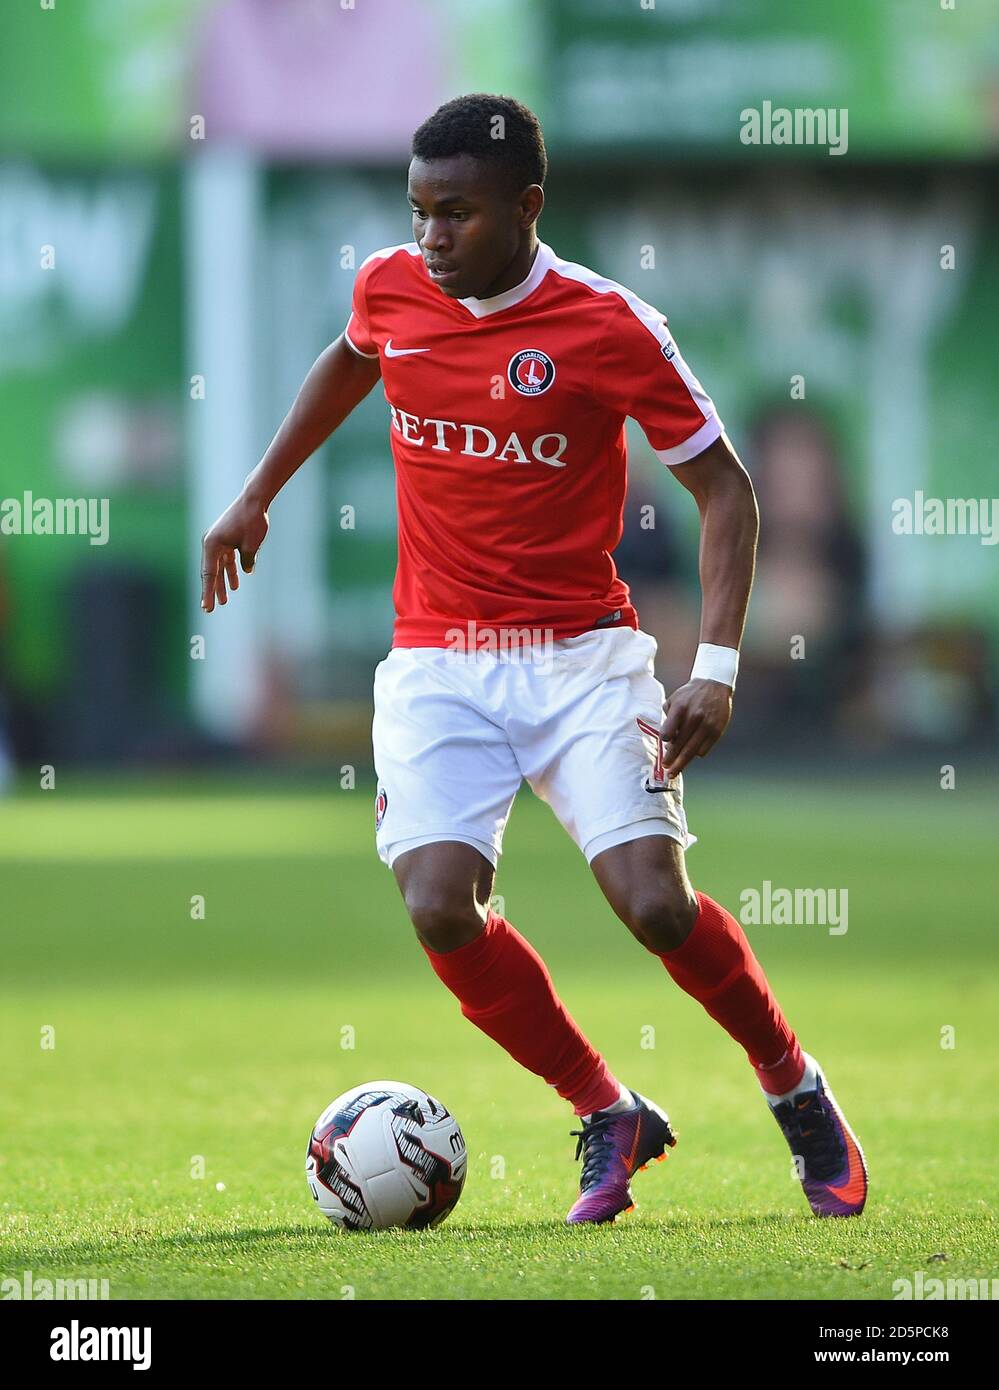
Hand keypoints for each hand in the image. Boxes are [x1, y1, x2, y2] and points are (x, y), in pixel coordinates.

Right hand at [200, 492, 268, 611]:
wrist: (254, 500)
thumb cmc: (252, 521)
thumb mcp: (251, 545)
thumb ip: (246, 561)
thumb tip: (245, 571)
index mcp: (212, 545)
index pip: (209, 575)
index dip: (208, 593)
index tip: (207, 608)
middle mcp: (211, 543)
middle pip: (211, 572)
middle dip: (213, 591)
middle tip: (212, 609)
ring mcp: (218, 541)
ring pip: (219, 566)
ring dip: (223, 582)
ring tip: (225, 600)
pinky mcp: (226, 539)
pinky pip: (226, 559)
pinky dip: (231, 570)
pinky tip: (236, 582)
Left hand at [661, 678, 732, 776]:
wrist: (714, 684)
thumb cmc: (690, 694)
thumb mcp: (674, 699)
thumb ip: (668, 718)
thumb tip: (665, 740)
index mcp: (680, 708)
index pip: (668, 732)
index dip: (664, 742)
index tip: (663, 747)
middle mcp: (694, 717)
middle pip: (679, 746)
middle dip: (671, 760)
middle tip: (666, 769)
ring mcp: (706, 725)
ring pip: (692, 751)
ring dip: (682, 762)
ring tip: (675, 770)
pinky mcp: (717, 731)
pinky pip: (704, 749)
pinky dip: (696, 754)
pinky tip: (691, 754)